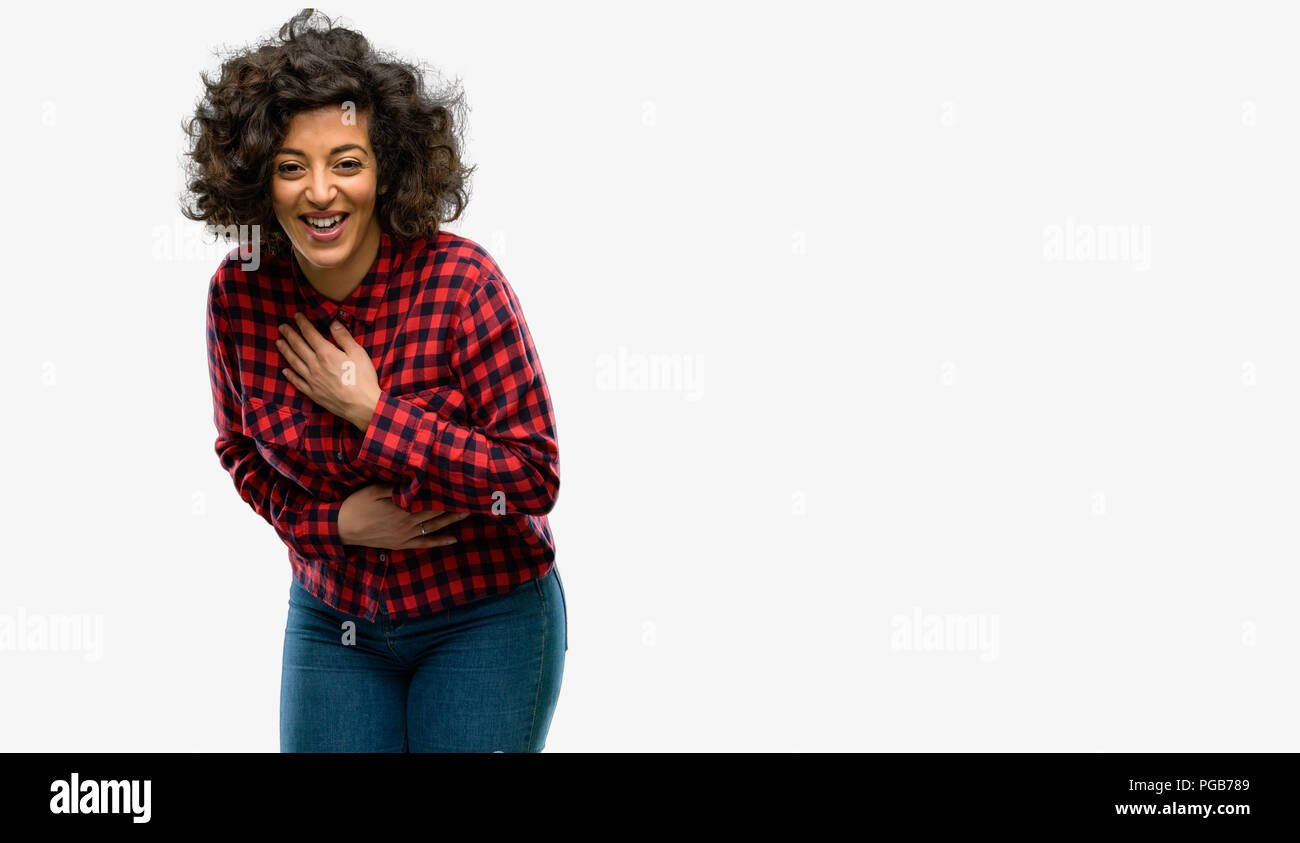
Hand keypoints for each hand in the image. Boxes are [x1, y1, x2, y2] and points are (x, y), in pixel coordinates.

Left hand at [276, 311, 380, 430]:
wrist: (362, 406)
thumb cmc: (363, 379)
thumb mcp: (358, 353)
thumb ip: (344, 337)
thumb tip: (333, 323)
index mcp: (326, 353)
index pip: (310, 334)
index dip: (302, 323)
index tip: (296, 315)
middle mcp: (315, 365)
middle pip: (298, 346)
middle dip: (289, 334)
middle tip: (282, 327)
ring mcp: (312, 380)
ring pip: (294, 362)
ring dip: (285, 351)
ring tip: (278, 343)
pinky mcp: (313, 393)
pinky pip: (297, 382)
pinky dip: (290, 375)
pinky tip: (285, 371)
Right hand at [337, 482, 469, 549]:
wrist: (341, 529)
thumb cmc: (357, 505)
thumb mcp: (374, 489)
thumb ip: (396, 486)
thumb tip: (415, 479)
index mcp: (402, 507)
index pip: (431, 498)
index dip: (446, 492)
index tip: (461, 485)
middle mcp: (408, 522)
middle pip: (437, 512)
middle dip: (454, 504)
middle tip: (472, 497)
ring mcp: (406, 535)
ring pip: (435, 527)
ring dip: (453, 520)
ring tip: (468, 511)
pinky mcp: (402, 544)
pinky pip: (425, 543)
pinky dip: (440, 542)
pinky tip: (454, 539)